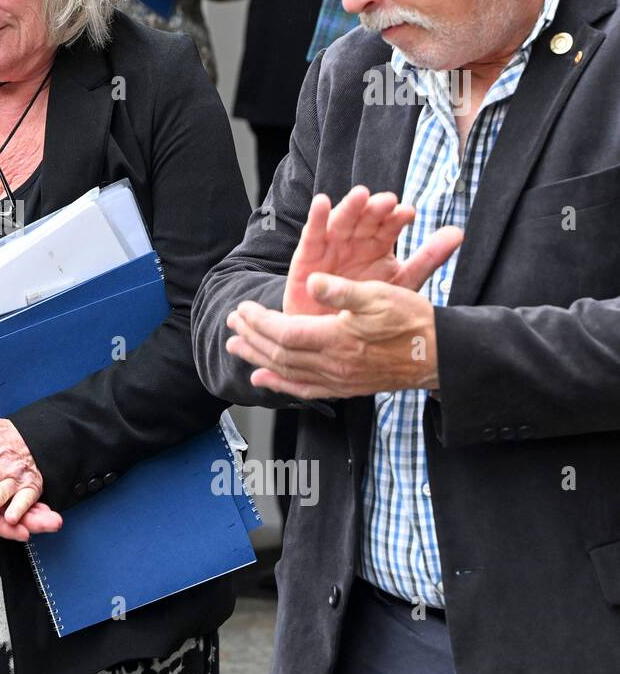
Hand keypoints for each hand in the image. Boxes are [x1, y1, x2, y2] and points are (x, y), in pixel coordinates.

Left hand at [226, 273, 440, 399]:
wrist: (442, 356)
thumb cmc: (413, 321)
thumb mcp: (380, 295)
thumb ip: (342, 291)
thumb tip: (311, 283)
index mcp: (337, 340)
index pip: (284, 333)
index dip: (260, 322)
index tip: (244, 308)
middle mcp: (334, 366)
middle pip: (279, 354)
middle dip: (252, 337)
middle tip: (231, 324)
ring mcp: (339, 380)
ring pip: (287, 373)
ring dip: (258, 359)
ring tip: (237, 347)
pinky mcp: (347, 388)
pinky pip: (305, 389)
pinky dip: (280, 384)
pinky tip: (264, 380)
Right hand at [284, 186, 463, 315]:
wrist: (331, 340)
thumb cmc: (366, 311)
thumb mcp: (402, 284)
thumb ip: (427, 258)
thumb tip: (458, 231)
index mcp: (378, 247)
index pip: (389, 226)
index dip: (397, 218)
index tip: (408, 214)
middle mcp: (355, 243)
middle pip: (366, 220)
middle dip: (375, 209)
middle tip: (387, 202)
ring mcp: (331, 248)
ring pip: (341, 222)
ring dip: (350, 207)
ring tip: (361, 195)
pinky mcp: (307, 258)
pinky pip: (312, 235)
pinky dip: (316, 218)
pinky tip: (322, 203)